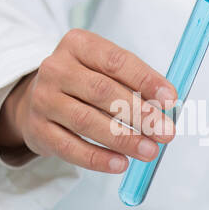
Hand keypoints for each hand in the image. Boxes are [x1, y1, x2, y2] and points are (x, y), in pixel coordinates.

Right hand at [0, 28, 176, 171]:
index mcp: (78, 45)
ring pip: (85, 120)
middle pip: (101, 91)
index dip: (145, 80)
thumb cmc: (86, 84)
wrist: (39, 99)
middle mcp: (56, 68)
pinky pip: (69, 147)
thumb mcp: (108, 71)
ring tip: (150, 151)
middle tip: (165, 132)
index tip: (170, 100)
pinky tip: (120, 164)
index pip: (115, 61)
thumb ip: (136, 84)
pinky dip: (97, 158)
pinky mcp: (38, 128)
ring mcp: (43, 99)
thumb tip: (167, 106)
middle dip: (139, 114)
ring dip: (123, 139)